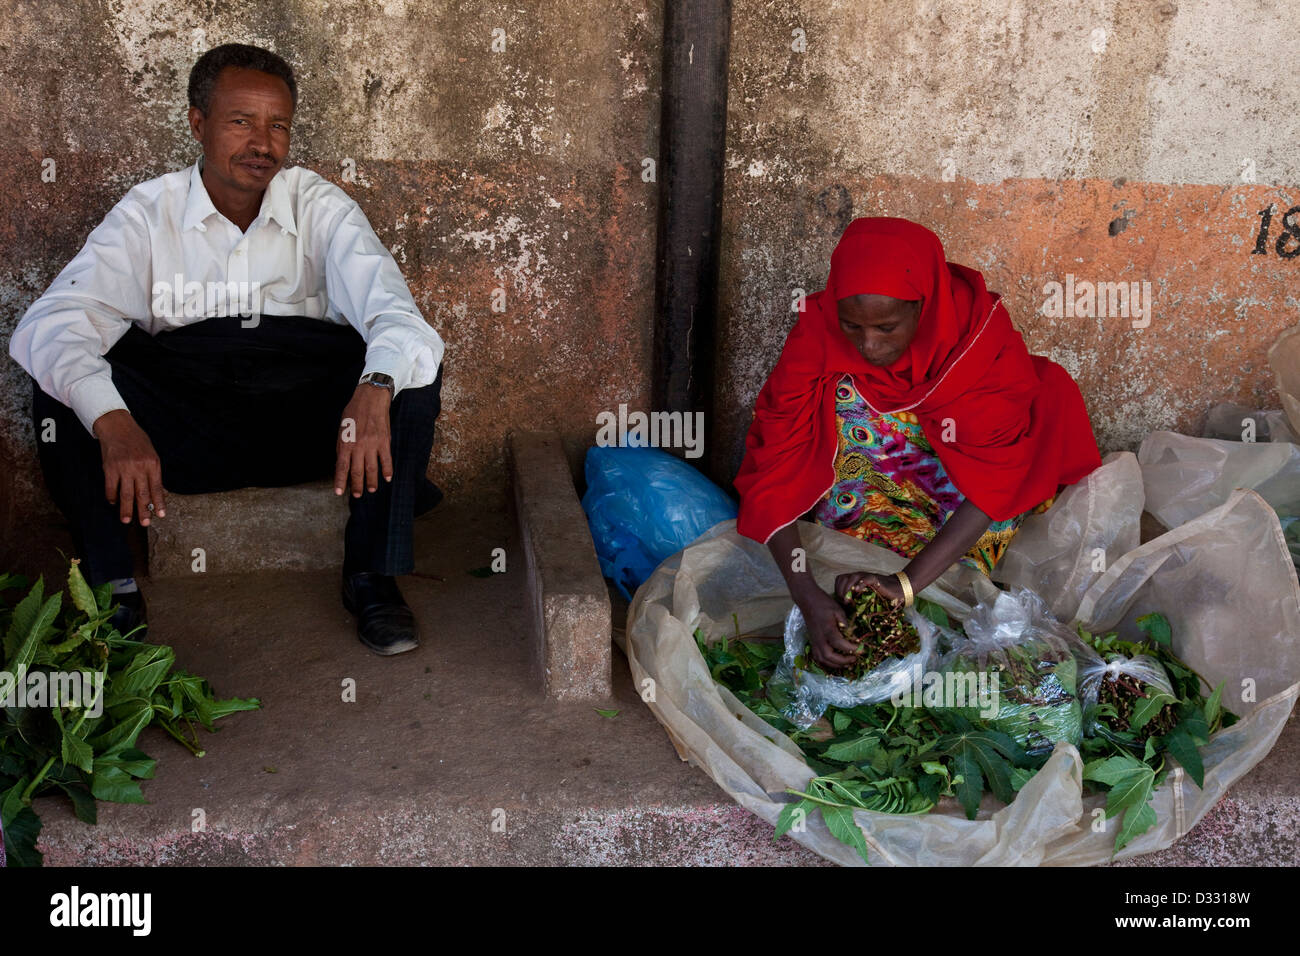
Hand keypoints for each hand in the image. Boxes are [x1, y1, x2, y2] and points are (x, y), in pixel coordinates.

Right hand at [93, 409, 164, 525]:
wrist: (117, 426)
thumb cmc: (137, 440)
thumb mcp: (151, 454)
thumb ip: (155, 473)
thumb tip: (161, 493)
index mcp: (153, 463)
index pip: (157, 488)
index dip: (159, 503)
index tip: (161, 515)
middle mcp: (139, 467)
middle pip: (142, 494)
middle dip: (144, 511)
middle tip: (145, 523)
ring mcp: (124, 468)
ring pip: (126, 494)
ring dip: (126, 509)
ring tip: (127, 520)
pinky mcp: (109, 468)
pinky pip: (111, 487)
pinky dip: (111, 497)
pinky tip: (113, 503)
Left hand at [335, 384, 392, 496]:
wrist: (371, 398)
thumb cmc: (354, 411)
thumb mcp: (342, 427)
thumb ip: (342, 445)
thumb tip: (342, 461)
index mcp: (346, 442)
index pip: (341, 467)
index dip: (340, 481)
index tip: (339, 492)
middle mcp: (359, 446)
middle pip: (357, 471)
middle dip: (356, 485)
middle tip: (357, 495)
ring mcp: (373, 445)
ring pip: (372, 469)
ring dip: (371, 482)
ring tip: (371, 490)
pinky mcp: (384, 442)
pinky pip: (386, 460)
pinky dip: (387, 470)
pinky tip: (387, 478)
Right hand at [792, 581, 859, 668]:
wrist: (808, 601)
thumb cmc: (824, 604)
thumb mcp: (838, 610)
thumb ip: (845, 623)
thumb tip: (853, 635)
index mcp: (827, 629)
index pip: (839, 643)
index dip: (851, 648)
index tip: (861, 648)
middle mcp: (819, 638)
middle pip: (829, 656)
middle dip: (843, 660)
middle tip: (855, 658)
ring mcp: (814, 641)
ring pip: (823, 659)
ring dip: (836, 664)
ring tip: (847, 662)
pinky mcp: (812, 642)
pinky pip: (818, 658)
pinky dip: (827, 663)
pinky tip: (835, 662)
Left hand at [835, 571, 904, 606]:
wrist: (897, 590)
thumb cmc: (880, 596)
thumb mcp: (864, 599)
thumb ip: (854, 601)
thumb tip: (844, 610)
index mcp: (854, 579)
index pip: (839, 580)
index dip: (837, 590)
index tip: (840, 601)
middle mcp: (859, 576)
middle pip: (842, 578)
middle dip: (840, 591)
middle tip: (844, 602)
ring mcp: (866, 576)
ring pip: (851, 577)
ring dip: (847, 589)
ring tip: (848, 600)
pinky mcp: (875, 579)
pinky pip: (865, 579)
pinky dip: (860, 584)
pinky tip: (857, 591)